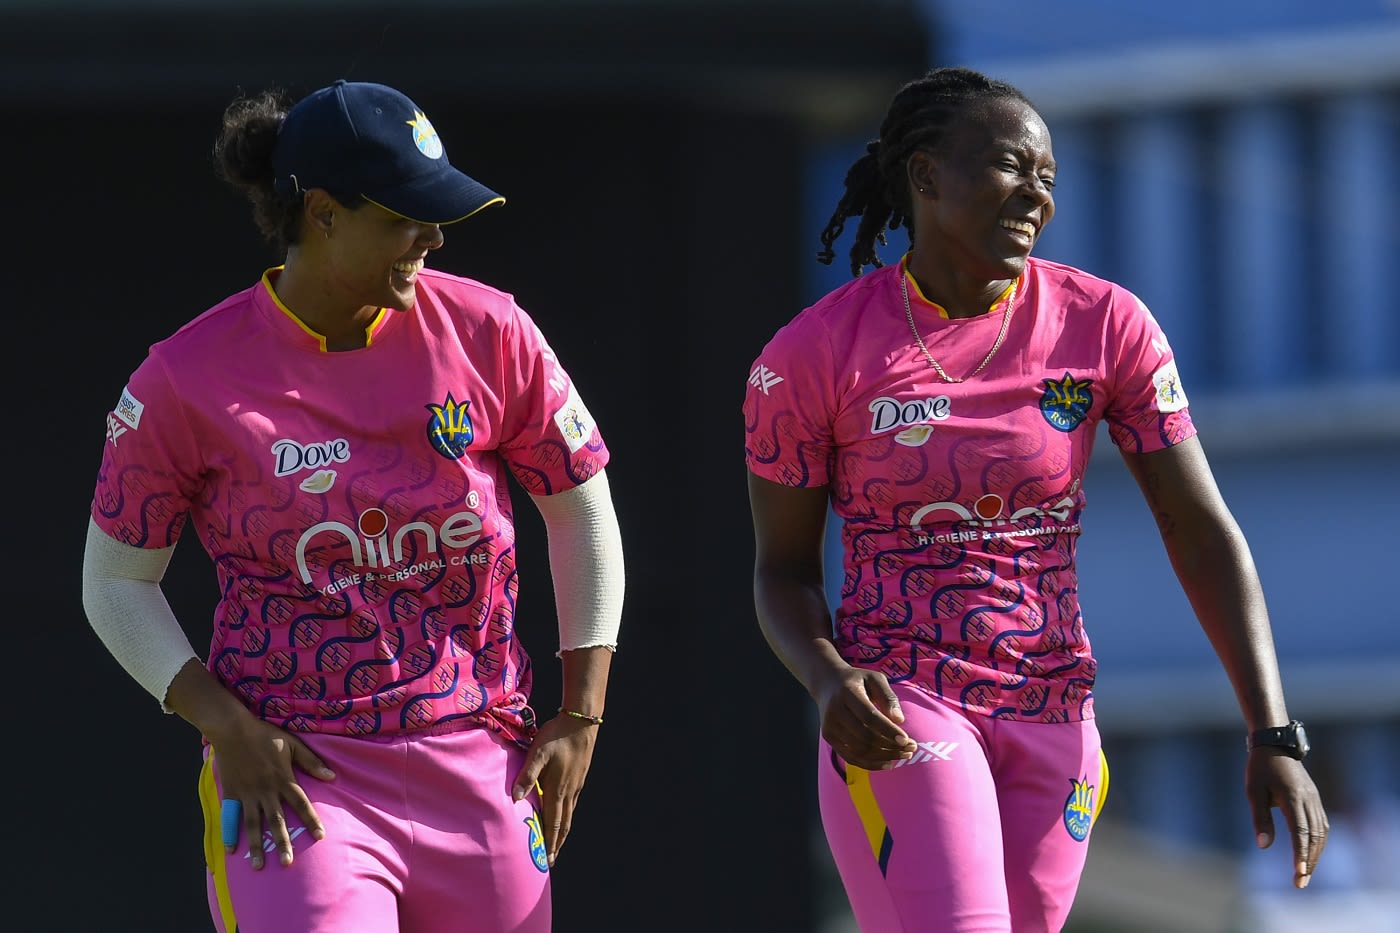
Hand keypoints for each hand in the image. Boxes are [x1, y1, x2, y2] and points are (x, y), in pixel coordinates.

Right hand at [208, 717, 335, 869]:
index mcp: (283, 779)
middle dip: (283, 842)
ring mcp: (247, 794)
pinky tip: (232, 850)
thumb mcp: (293, 744)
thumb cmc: (265, 736)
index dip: (311, 820)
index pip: (301, 803)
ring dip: (257, 845)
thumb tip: (332, 776)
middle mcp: (266, 791)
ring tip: (259, 866)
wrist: (233, 729)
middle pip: (276, 820)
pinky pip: (231, 817)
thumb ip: (312, 762)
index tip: (320, 837)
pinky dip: (230, 833)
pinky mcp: (231, 793)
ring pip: (253, 825)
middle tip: (288, 863)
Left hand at [510, 713, 599, 866]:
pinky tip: (565, 814)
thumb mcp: (538, 754)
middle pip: (564, 823)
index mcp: (557, 789)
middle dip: (558, 842)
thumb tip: (516, 799)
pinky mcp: (579, 777)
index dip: (550, 841)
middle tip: (553, 858)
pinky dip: (567, 816)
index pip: (553, 822)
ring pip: (569, 814)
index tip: (548, 858)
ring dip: (563, 831)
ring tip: (558, 842)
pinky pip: (572, 803)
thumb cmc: (557, 736)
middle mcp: (569, 791)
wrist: (582, 722)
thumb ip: (527, 776)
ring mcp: (576, 784)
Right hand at [813, 664, 917, 770]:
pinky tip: (888, 763)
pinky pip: (851, 757)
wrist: (826, 683)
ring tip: (904, 755)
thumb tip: (900, 720)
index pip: (869, 717)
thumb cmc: (857, 680)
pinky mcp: (829, 737)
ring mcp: (829, 726)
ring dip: (885, 757)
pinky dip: (871, 764)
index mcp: (847, 693)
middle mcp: (834, 711)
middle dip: (891, 746)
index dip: (889, 730)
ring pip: (859, 750)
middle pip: (865, 736)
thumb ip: (888, 697)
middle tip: (912, 748)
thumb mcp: (875, 679)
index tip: (907, 740)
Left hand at [1246, 749, 1327, 887]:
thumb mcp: (1253, 791)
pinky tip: (1311, 853)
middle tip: (1299, 882)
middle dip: (1308, 862)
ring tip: (1304, 873)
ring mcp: (1314, 800)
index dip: (1300, 854)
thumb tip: (1264, 846)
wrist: (1275, 744)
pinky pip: (1321, 825)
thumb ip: (1260, 818)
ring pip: (1321, 833)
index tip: (1298, 872)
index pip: (1300, 832)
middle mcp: (1308, 801)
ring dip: (1315, 854)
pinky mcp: (1314, 799)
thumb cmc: (1259, 768)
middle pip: (1314, 838)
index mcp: (1292, 798)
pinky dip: (1318, 842)